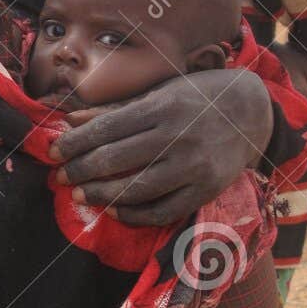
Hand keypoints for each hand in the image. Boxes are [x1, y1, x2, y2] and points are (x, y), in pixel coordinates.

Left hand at [51, 70, 273, 225]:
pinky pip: (164, 211)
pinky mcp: (206, 190)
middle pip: (116, 159)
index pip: (106, 128)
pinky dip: (135, 215)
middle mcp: (178, 137)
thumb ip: (114, 109)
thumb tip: (70, 120)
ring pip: (137, 189)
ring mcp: (194, 167)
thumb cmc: (197, 96)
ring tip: (80, 195)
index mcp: (162, 107)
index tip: (53, 153)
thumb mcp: (158, 92)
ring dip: (101, 195)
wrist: (253, 111)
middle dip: (80, 170)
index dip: (74, 143)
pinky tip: (115, 210)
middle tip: (60, 178)